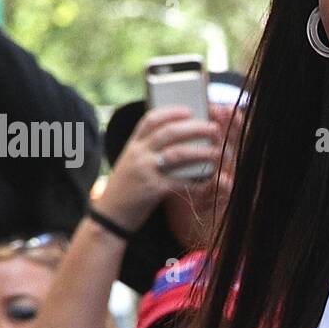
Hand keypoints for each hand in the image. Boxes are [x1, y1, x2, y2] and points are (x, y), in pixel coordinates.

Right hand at [97, 105, 221, 234]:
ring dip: (202, 152)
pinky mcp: (153, 190)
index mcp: (133, 146)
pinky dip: (197, 181)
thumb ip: (146, 152)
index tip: (189, 110)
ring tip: (218, 152)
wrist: (110, 217)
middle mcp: (138, 154)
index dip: (171, 112)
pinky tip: (210, 181)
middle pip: (170, 132)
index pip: (151, 120)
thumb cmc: (124, 191)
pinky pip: (180, 182)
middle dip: (195, 128)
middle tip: (214, 128)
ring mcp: (145, 171)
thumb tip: (174, 143)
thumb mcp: (130, 164)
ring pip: (178, 154)